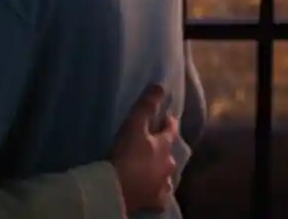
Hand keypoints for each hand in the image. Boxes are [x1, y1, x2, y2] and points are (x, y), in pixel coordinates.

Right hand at [110, 84, 178, 212]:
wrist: (117, 187)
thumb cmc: (126, 153)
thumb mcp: (134, 124)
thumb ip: (146, 105)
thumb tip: (160, 85)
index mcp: (164, 146)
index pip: (171, 130)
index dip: (169, 123)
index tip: (168, 117)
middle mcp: (168, 166)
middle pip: (169, 154)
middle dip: (164, 149)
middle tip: (155, 144)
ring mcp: (163, 185)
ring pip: (166, 176)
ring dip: (161, 171)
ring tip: (152, 168)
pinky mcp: (154, 201)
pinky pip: (159, 197)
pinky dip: (157, 192)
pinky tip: (153, 192)